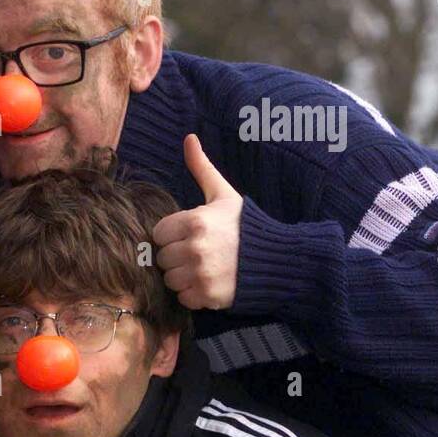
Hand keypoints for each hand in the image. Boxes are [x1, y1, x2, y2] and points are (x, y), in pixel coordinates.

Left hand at [152, 134, 243, 309]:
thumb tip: (188, 138)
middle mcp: (194, 248)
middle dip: (176, 256)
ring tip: (203, 268)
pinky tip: (209, 282)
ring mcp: (200, 274)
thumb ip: (201, 168)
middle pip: (162, 258)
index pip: (159, 233)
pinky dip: (193, 294)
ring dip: (183, 277)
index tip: (190, 235)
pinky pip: (183, 298)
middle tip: (198, 253)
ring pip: (169, 280)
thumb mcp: (223, 194)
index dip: (172, 235)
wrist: (278, 259)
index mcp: (194, 222)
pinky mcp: (207, 296)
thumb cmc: (246, 225)